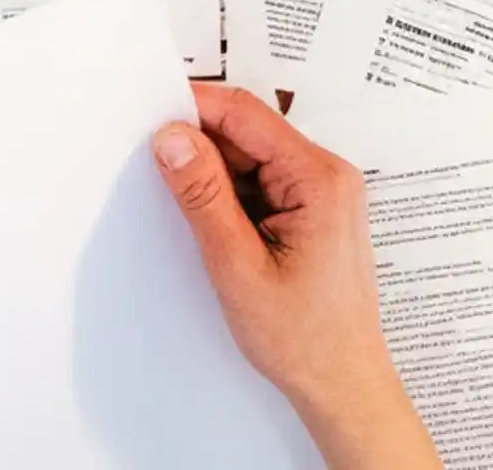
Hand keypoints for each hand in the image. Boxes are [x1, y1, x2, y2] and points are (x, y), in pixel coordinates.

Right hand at [153, 84, 439, 469]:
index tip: (149, 117)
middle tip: (157, 175)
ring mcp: (321, 192)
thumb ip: (203, 196)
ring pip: (250, 158)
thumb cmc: (303, 337)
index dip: (194, 109)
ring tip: (194, 221)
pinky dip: (230, 197)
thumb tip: (172, 139)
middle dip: (200, 148)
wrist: (342, 383)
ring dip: (214, 177)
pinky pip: (261, 183)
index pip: (245, 115)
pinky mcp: (311, 210)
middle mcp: (327, 175)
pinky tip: (216, 230)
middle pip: (248, 132)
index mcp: (318, 179)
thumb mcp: (237, 265)